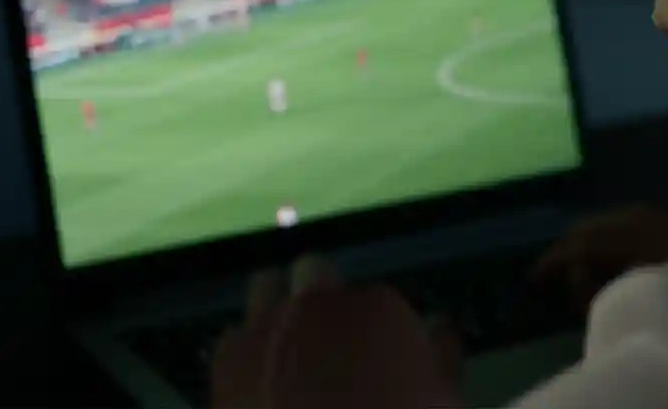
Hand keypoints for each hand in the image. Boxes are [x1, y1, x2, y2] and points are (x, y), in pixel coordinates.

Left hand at [211, 257, 462, 408]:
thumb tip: (440, 325)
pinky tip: (261, 374)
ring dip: (279, 304)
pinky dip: (248, 347)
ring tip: (291, 339)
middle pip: (314, 270)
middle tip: (332, 330)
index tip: (380, 343)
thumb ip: (441, 359)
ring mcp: (265, 328)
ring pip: (266, 287)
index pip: (376, 297)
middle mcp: (315, 305)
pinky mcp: (226, 361)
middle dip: (322, 290)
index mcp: (372, 310)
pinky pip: (234, 336)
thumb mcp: (441, 400)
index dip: (378, 322)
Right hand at [531, 205, 667, 315]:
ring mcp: (658, 214)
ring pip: (607, 219)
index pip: (579, 243)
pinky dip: (610, 233)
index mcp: (631, 238)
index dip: (553, 259)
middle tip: (552, 270)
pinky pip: (627, 219)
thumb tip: (576, 270)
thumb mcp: (632, 300)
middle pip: (591, 225)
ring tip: (578, 263)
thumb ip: (594, 290)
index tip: (535, 276)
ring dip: (589, 238)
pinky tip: (611, 252)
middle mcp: (641, 217)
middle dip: (568, 246)